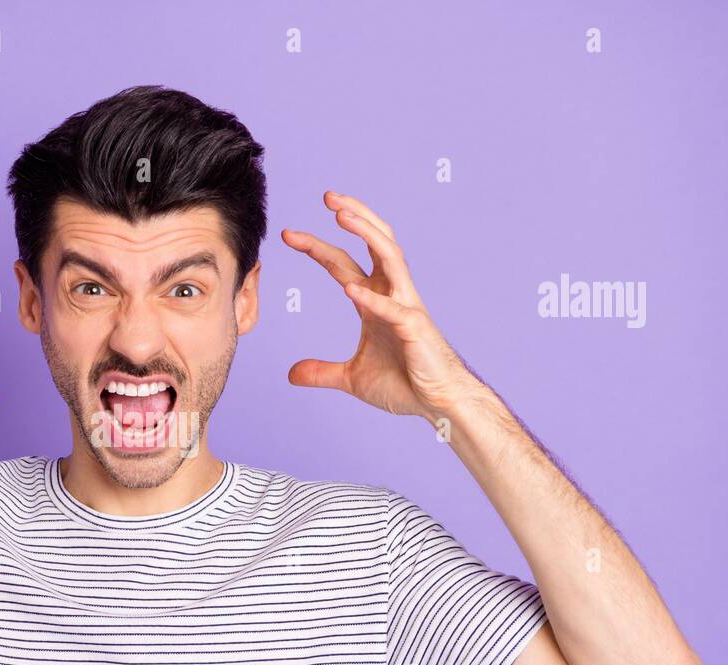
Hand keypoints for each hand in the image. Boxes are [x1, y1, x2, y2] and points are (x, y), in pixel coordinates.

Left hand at [282, 191, 474, 421]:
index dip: (317, 247)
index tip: (289, 235)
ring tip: (342, 215)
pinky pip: (392, 309)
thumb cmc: (404, 384)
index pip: (342, 263)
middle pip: (373, 242)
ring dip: (367, 233)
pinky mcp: (415, 328)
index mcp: (374, 299)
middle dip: (352, 216)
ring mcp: (406, 306)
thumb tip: (291, 374)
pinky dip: (372, 298)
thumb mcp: (352, 378)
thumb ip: (321, 372)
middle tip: (326, 196)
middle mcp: (392, 293)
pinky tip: (351, 289)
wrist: (438, 404)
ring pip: (389, 257)